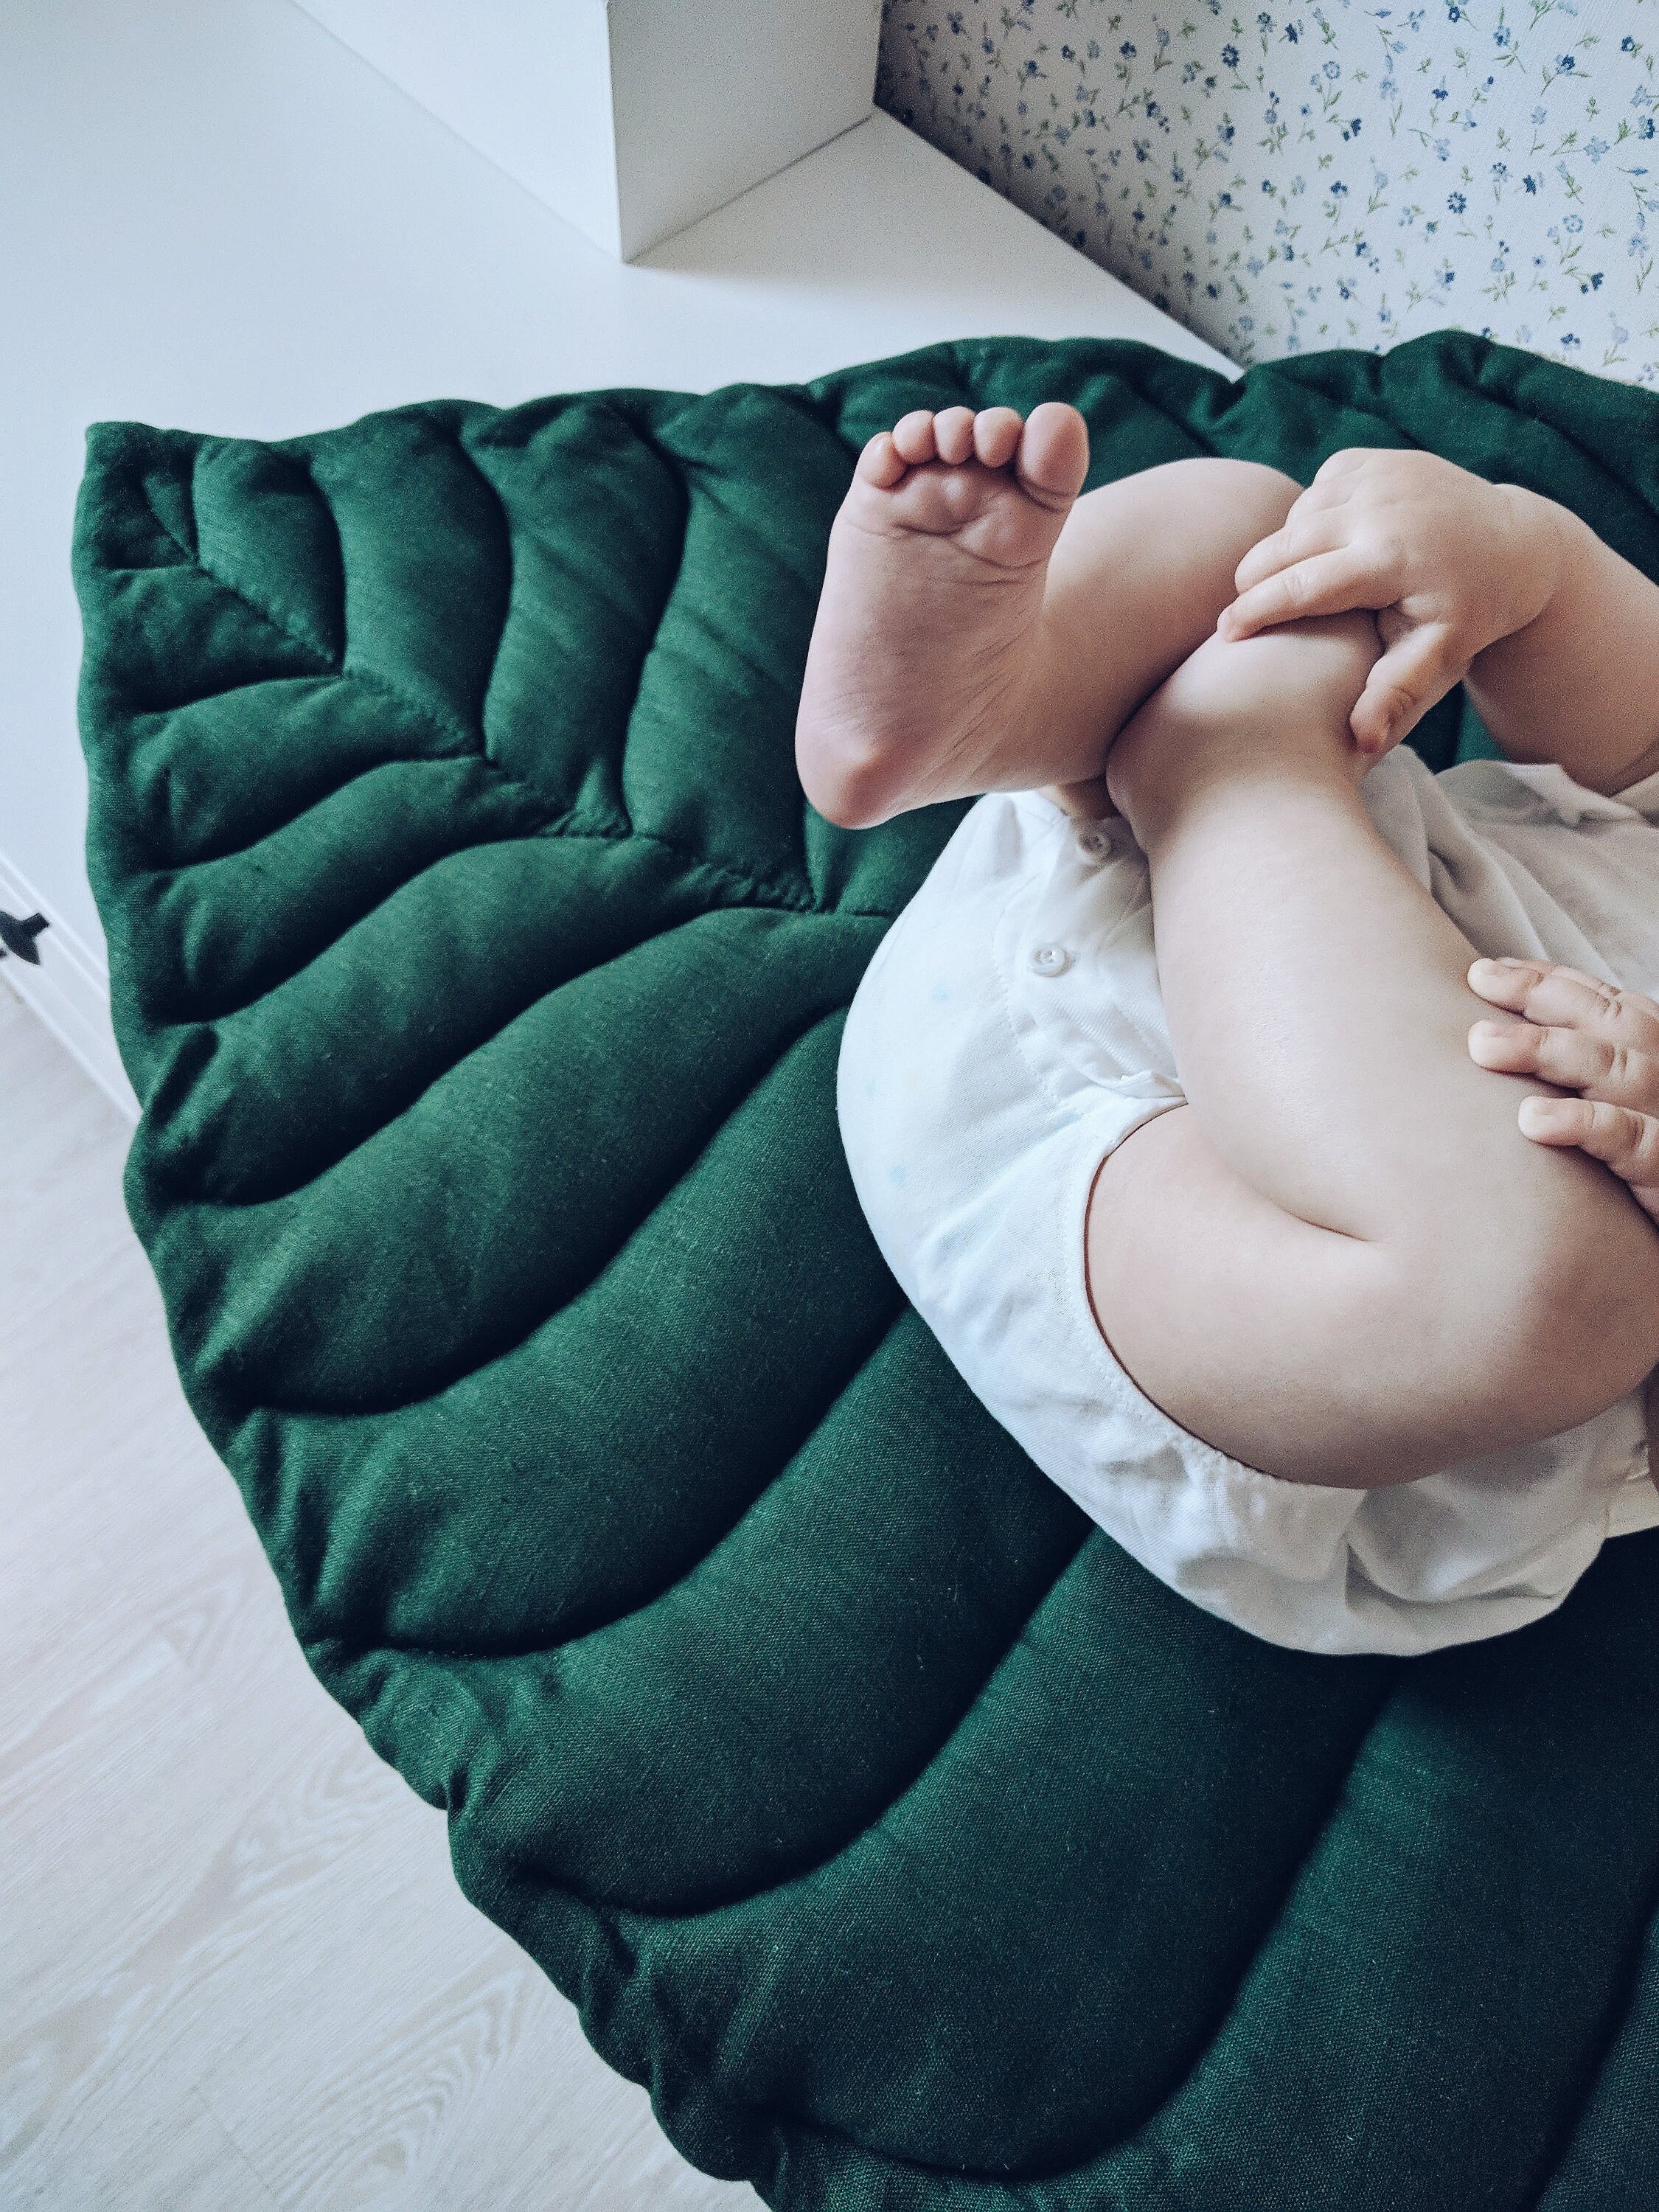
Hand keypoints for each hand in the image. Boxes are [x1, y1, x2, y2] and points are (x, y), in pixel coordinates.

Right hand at [1219, 449, 1565, 755]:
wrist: (1517, 544)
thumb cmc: (1473, 612)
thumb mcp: (1440, 656)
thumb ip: (1395, 693)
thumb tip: (1361, 744)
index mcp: (1389, 557)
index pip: (1299, 584)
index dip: (1255, 610)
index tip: (1226, 633)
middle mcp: (1380, 505)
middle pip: (1285, 544)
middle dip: (1253, 579)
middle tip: (1239, 615)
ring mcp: (1379, 473)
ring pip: (1297, 514)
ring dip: (1280, 550)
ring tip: (1284, 587)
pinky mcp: (1376, 459)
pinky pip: (1318, 488)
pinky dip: (1309, 517)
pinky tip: (1320, 547)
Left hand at [1467, 957, 1658, 1221]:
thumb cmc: (1642, 1184)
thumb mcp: (1622, 1121)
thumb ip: (1583, 1084)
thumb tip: (1490, 1049)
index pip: (1609, 1006)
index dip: (1551, 982)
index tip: (1489, 970)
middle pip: (1612, 1025)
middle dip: (1543, 997)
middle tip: (1477, 981)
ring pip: (1619, 1072)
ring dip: (1548, 1051)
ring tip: (1481, 1044)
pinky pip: (1638, 1143)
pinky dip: (1586, 1125)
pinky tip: (1532, 1120)